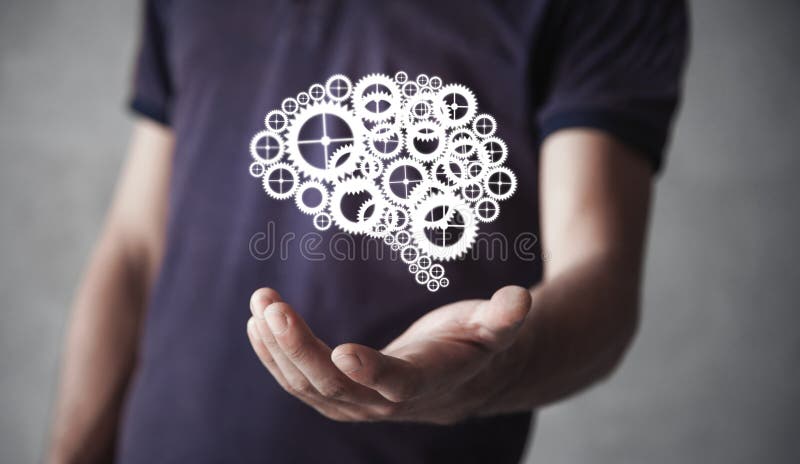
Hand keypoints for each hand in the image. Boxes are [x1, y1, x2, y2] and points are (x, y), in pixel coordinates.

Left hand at [246, 285, 531, 423]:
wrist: (460, 378)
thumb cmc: (477, 343)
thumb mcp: (496, 328)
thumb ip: (505, 317)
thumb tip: (520, 298)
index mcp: (427, 381)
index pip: (397, 383)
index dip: (372, 372)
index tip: (343, 351)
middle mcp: (386, 401)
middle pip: (334, 386)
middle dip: (299, 348)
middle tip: (272, 307)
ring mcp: (358, 402)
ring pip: (308, 386)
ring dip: (278, 349)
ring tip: (260, 305)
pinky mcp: (339, 394)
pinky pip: (299, 382)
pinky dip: (275, 356)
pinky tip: (258, 326)